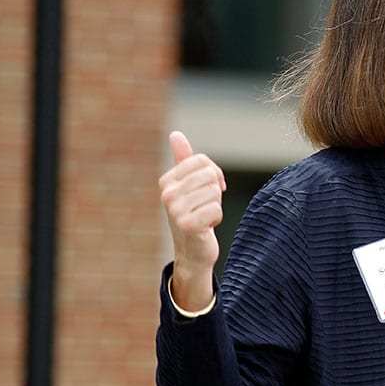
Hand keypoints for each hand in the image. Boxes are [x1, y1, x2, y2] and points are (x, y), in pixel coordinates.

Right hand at [159, 131, 225, 310]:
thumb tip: (175, 134)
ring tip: (204, 217)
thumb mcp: (188, 186)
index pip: (203, 161)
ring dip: (216, 206)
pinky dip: (217, 218)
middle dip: (215, 192)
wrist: (192, 251)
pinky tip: (206, 227)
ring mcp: (175, 210)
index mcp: (167, 181)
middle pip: (210, 175)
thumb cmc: (194, 214)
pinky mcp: (188, 225)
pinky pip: (216, 209)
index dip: (214, 175)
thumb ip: (184, 160)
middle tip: (205, 207)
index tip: (209, 190)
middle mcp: (167, 194)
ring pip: (214, 192)